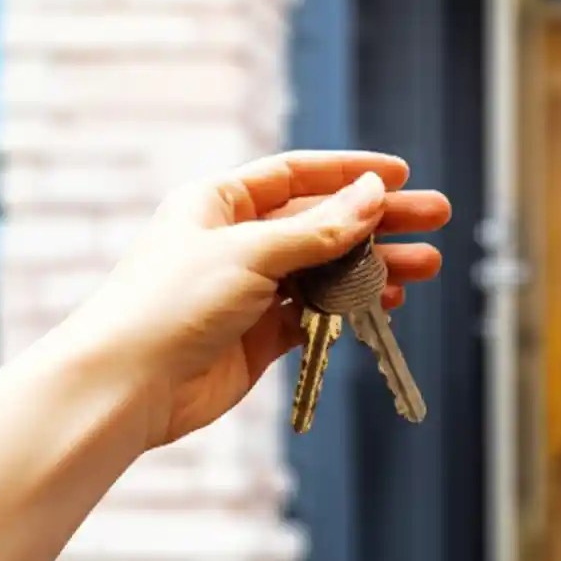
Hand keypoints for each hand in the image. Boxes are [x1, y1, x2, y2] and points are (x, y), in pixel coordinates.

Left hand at [61, 150, 449, 449]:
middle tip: (434, 217)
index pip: (296, 174)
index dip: (350, 172)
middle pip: (323, 221)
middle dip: (380, 220)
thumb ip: (320, 228)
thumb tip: (374, 192)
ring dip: (376, 266)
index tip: (400, 174)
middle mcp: (237, 241)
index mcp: (220, 203)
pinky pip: (319, 310)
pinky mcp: (261, 334)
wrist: (126, 388)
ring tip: (427, 265)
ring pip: (328, 268)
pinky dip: (353, 305)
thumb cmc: (169, 305)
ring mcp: (250, 289)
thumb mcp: (251, 252)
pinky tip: (387, 300)